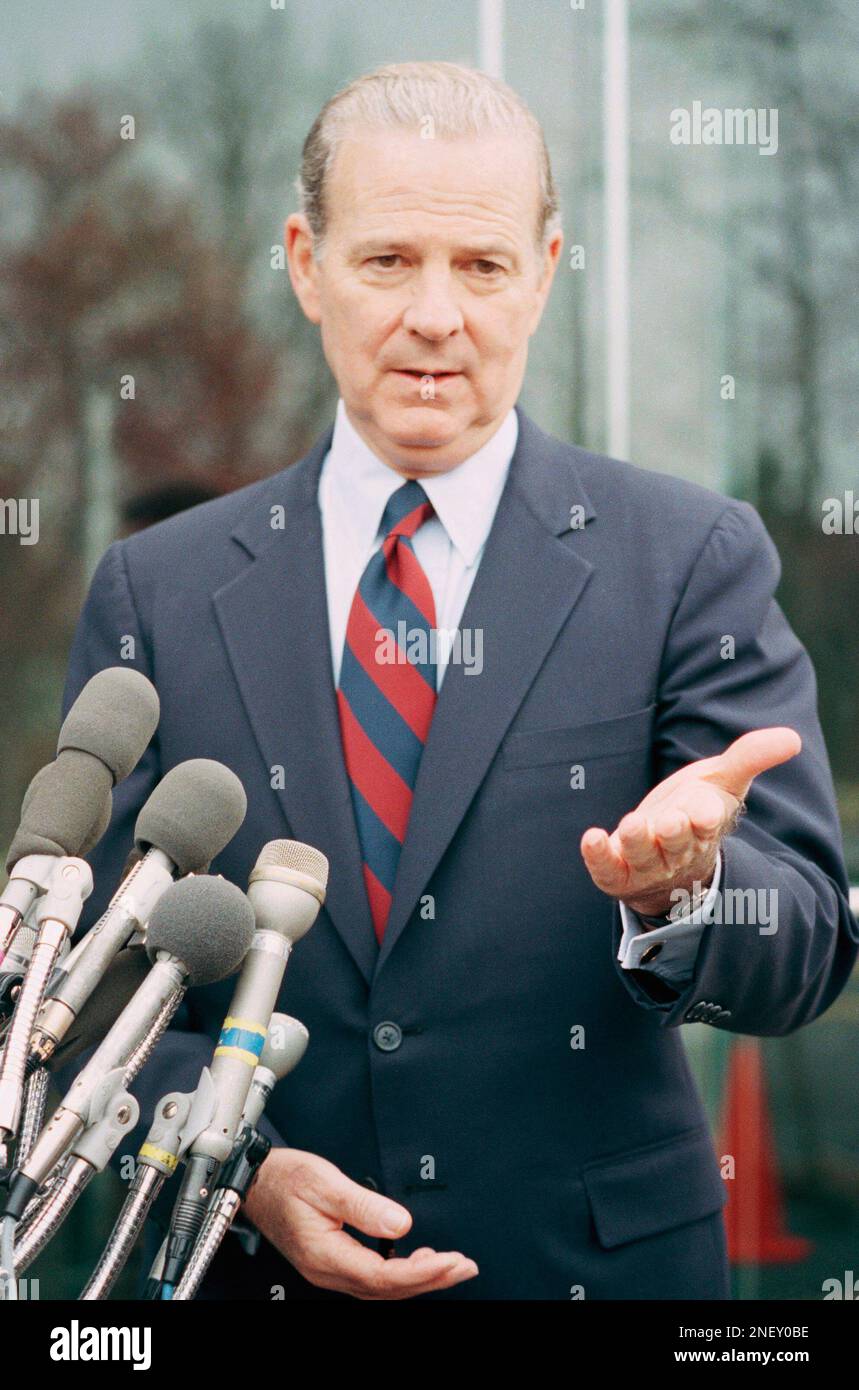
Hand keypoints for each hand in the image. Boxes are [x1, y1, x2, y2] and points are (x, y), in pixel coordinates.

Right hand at [243, 1147, 478, 1298]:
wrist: (257, 1184)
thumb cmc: (285, 1179)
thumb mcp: (324, 1182)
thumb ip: (363, 1205)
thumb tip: (402, 1223)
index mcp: (325, 1253)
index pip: (382, 1276)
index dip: (421, 1272)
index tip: (451, 1260)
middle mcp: (328, 1270)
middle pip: (387, 1289)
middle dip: (430, 1280)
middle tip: (464, 1267)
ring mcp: (330, 1269)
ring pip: (381, 1288)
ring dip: (419, 1279)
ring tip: (451, 1266)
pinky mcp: (333, 1261)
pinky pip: (373, 1279)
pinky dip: (401, 1274)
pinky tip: (418, 1261)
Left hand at [579, 726, 801, 917]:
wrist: (666, 858)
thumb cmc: (694, 811)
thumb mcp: (722, 781)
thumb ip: (750, 758)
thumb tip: (793, 738)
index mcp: (704, 826)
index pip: (708, 822)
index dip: (704, 816)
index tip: (704, 810)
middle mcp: (677, 849)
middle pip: (678, 843)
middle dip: (675, 832)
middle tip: (669, 821)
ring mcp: (646, 863)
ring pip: (644, 857)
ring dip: (637, 842)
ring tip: (630, 826)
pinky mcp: (617, 872)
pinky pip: (607, 869)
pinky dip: (598, 856)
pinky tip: (591, 837)